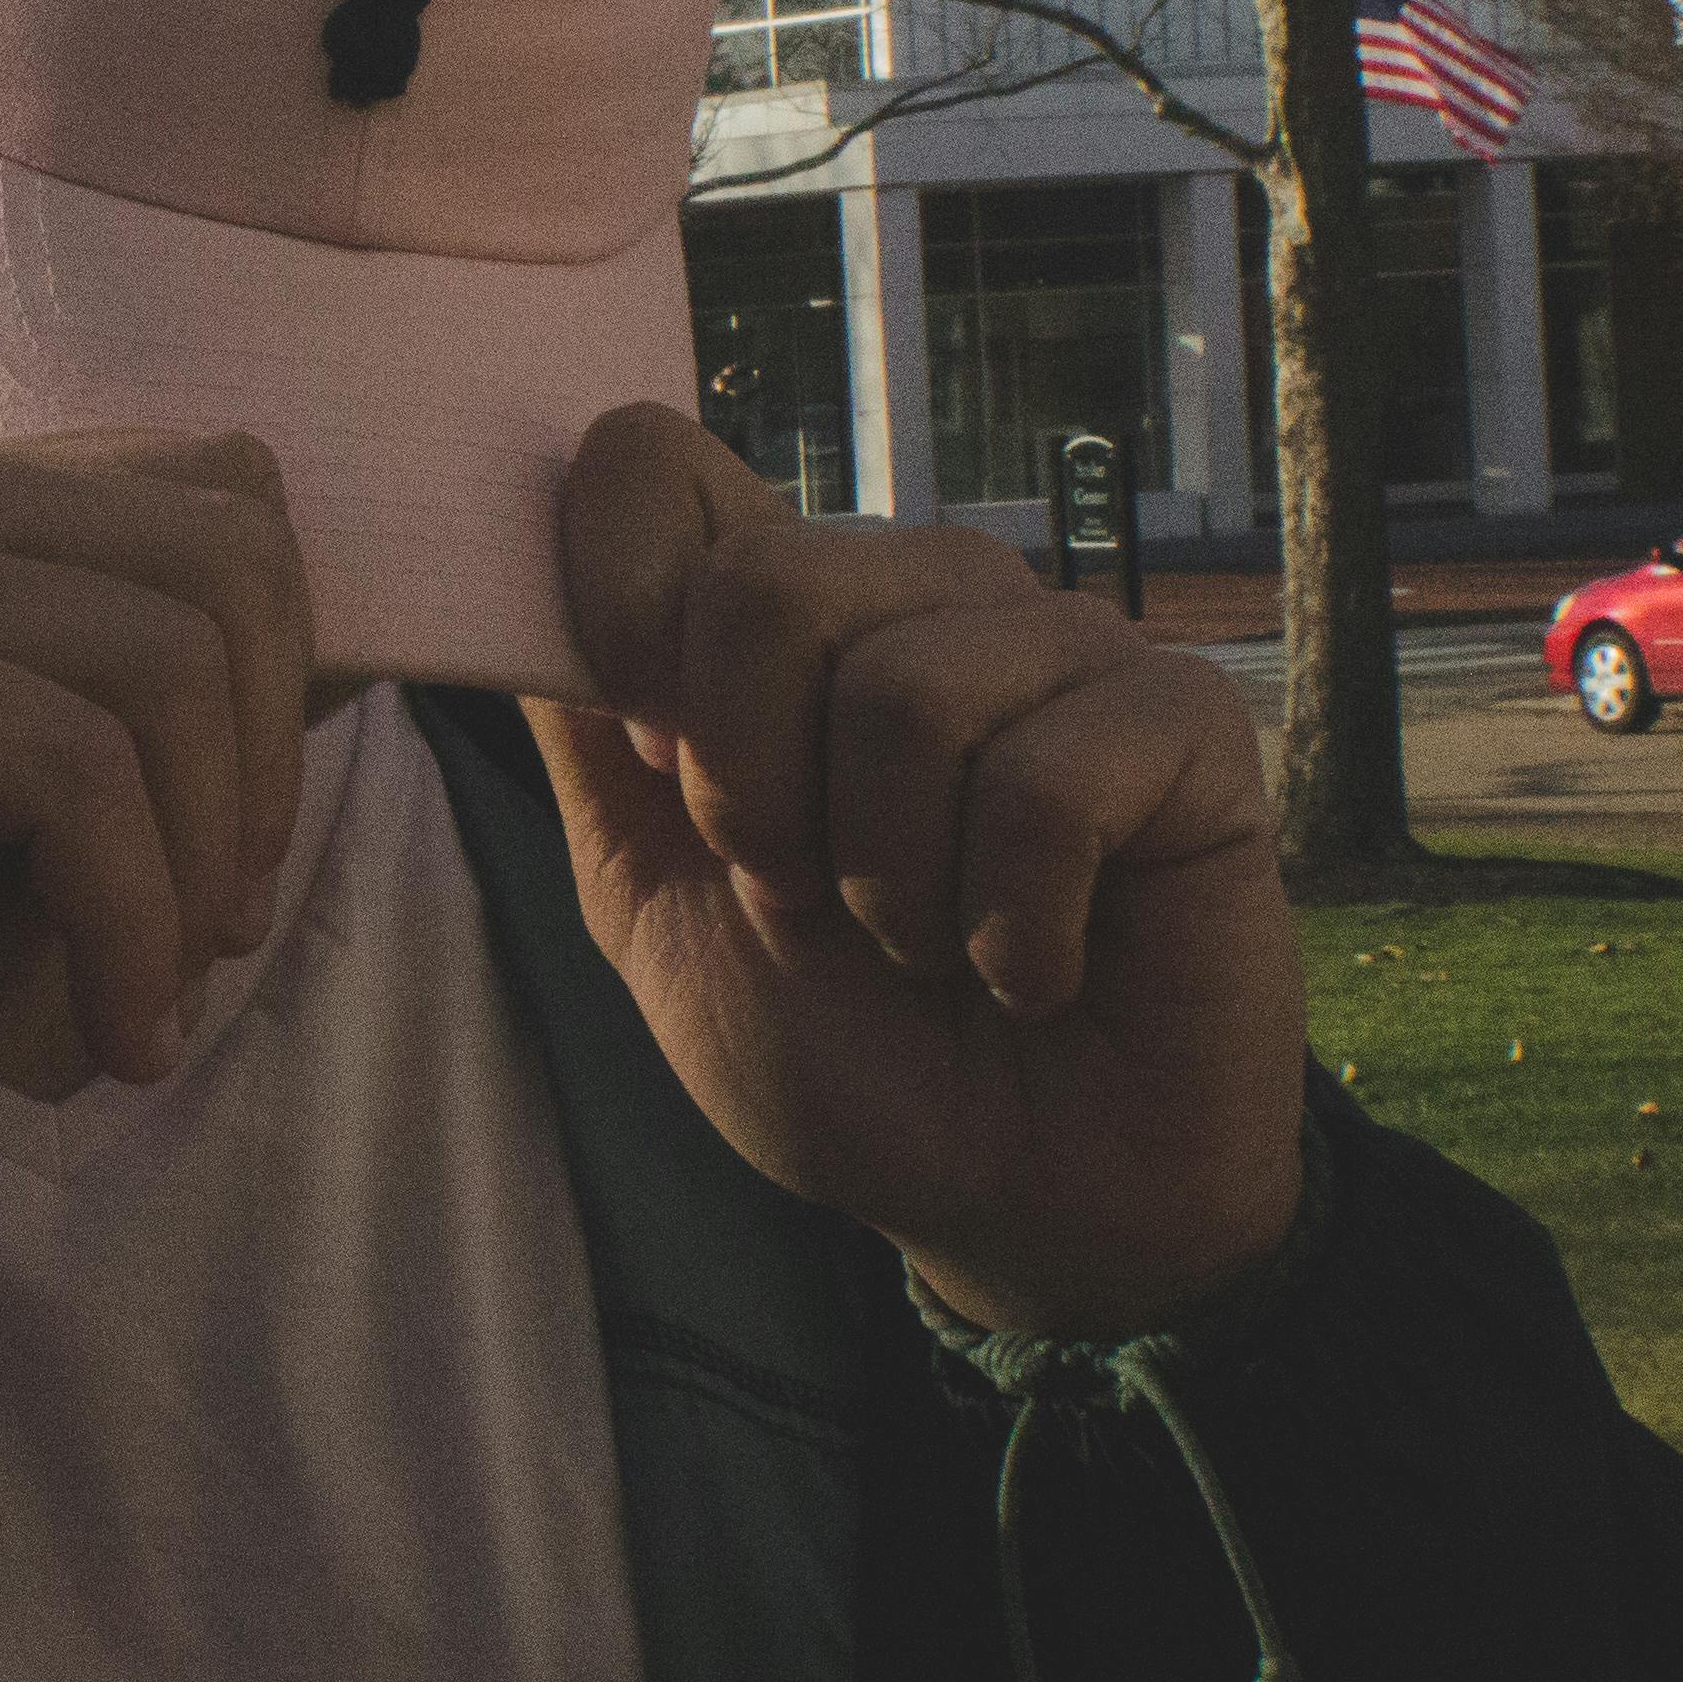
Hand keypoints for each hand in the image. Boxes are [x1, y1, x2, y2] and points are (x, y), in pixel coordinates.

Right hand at [0, 427, 314, 1210]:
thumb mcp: (61, 820)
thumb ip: (180, 717)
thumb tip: (357, 663)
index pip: (226, 495)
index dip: (285, 681)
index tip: (230, 862)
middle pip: (224, 562)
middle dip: (259, 779)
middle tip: (208, 942)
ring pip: (162, 665)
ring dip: (195, 873)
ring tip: (147, 1000)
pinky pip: (71, 771)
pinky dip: (128, 923)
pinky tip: (106, 1030)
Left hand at [530, 406, 1303, 1336]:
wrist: (1016, 1213)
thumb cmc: (842, 1057)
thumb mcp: (656, 906)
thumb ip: (585, 743)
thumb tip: (499, 582)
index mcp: (783, 616)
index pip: (654, 468)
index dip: (615, 600)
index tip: (649, 753)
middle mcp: (918, 596)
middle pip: (768, 583)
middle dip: (754, 797)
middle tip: (811, 900)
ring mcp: (1059, 646)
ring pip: (907, 693)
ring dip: (891, 887)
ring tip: (934, 948)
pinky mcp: (1183, 725)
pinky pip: (1049, 783)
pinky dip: (1015, 925)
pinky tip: (1037, 971)